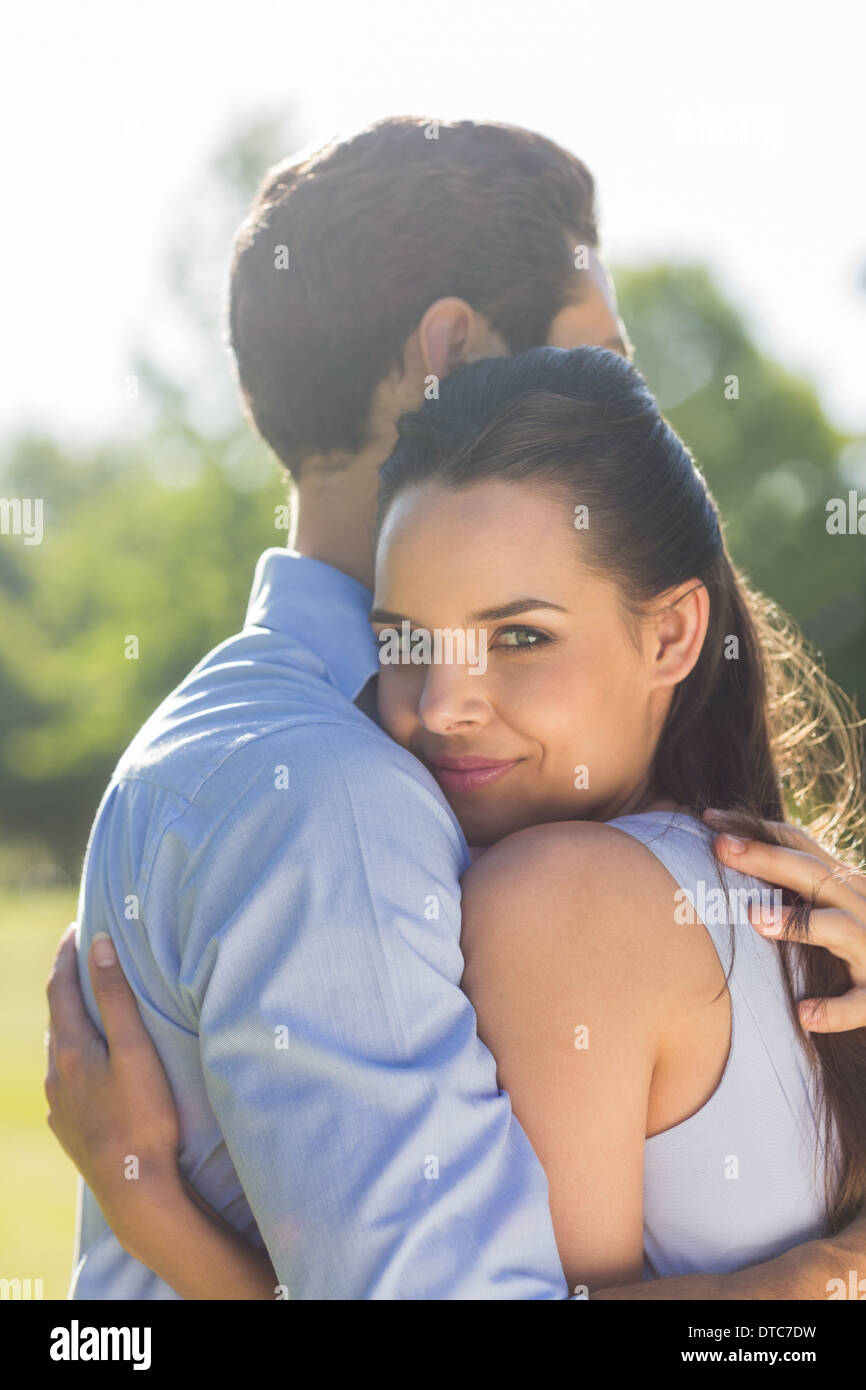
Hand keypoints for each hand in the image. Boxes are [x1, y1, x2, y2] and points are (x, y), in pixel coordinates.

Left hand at [45, 924, 181, 1255]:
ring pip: (61, 1052)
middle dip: (69, 986)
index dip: (68, 955)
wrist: (134, 1191)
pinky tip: (92, 1069)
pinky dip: (77, 1060)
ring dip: (73, 1025)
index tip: (77, 927)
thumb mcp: (136, 1050)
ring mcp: (59, 1105)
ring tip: (91, 1011)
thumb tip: (98, 946)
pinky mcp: (69, 1129)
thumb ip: (116, 997)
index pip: (59, 988)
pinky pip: (67, 1082)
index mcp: (70, 1049)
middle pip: (58, 1018)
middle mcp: (56, 1075)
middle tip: (86, 961)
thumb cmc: (144, 1117)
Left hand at [705, 812, 865, 1031]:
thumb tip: (726, 854)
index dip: (758, 832)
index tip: (710, 821)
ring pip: (840, 927)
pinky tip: (803, 1014)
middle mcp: (861, 907)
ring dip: (799, 923)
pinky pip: (860, 1002)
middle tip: (720, 848)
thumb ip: (793, 883)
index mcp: (846, 883)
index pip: (803, 845)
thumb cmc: (854, 943)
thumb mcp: (832, 902)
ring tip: (755, 920)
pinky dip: (835, 1008)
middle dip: (767, 859)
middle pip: (816, 875)